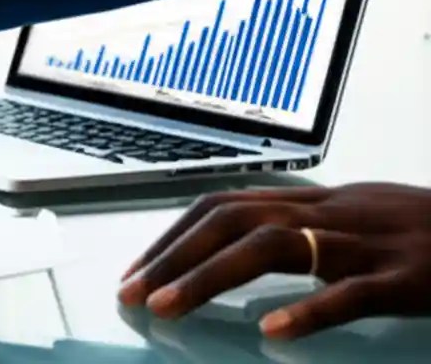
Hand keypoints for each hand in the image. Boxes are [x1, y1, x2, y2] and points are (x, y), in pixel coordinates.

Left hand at [118, 183, 430, 339]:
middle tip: (130, 292)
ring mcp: (371, 242)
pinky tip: (274, 332)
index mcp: (321, 201)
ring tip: (166, 307)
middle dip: (172, 255)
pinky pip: (352, 292)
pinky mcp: (410, 277)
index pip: (225, 204)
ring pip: (274, 247)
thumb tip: (244, 243)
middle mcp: (335, 212)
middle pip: (232, 219)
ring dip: (209, 277)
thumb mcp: (361, 220)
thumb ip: (306, 229)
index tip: (136, 270)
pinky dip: (309, 310)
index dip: (173, 234)